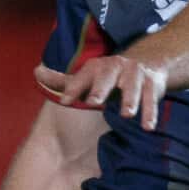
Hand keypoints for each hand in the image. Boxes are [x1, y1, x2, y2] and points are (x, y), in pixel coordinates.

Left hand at [35, 55, 167, 130]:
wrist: (147, 62)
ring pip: (132, 86)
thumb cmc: (109, 76)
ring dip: (130, 99)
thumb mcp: (86, 77)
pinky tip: (147, 127)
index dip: (73, 88)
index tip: (65, 101)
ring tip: (127, 114)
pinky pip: (151, 98)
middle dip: (100, 88)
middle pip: (107, 76)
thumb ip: (62, 81)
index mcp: (96, 67)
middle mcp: (115, 67)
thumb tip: (36, 72)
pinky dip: (150, 112)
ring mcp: (135, 74)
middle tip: (94, 102)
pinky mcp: (152, 84)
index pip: (81, 78)